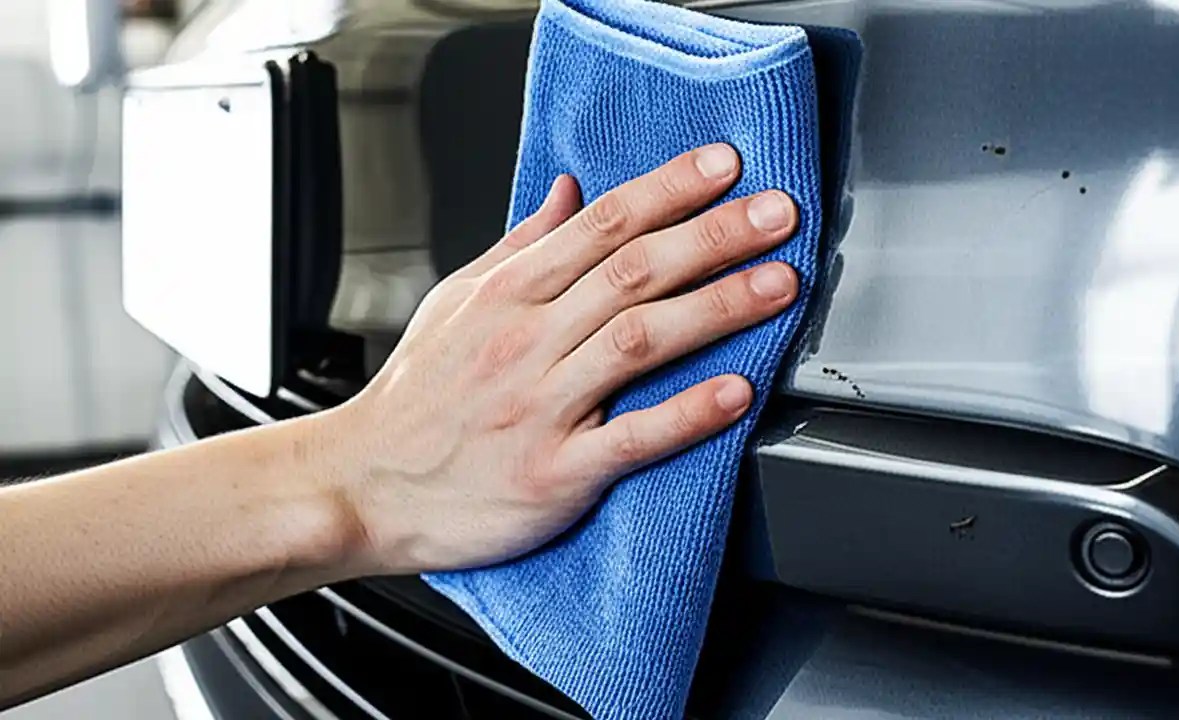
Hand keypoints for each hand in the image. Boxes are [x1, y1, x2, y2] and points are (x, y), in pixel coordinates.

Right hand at [320, 144, 798, 574]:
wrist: (363, 487)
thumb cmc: (415, 400)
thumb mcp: (456, 303)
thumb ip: (520, 247)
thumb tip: (567, 192)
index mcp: (507, 294)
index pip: (601, 225)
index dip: (669, 190)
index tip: (724, 166)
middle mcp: (526, 341)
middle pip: (633, 271)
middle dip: (714, 235)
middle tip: (779, 214)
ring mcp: (541, 406)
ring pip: (640, 340)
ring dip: (717, 307)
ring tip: (778, 285)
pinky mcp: (553, 473)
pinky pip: (631, 438)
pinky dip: (686, 412)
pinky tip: (736, 392)